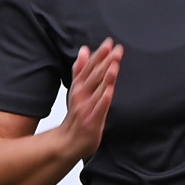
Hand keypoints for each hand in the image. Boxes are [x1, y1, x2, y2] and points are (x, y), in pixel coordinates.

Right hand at [57, 40, 121, 159]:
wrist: (68, 141)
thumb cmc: (77, 114)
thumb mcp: (77, 88)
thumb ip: (80, 69)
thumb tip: (84, 49)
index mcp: (80, 86)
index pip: (89, 67)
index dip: (99, 54)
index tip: (109, 42)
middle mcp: (82, 95)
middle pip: (94, 75)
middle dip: (105, 62)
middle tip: (116, 49)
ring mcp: (86, 108)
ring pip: (97, 90)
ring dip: (105, 78)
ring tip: (113, 65)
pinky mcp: (92, 121)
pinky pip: (99, 109)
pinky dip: (103, 100)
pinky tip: (109, 91)